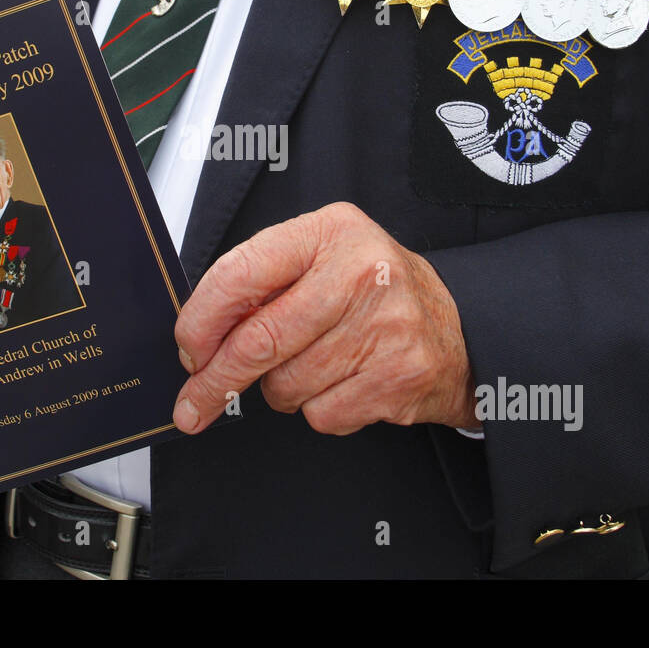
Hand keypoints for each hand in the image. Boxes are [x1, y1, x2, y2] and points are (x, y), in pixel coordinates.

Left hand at [172, 202, 477, 435]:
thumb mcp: (323, 259)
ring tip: (317, 365)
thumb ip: (264, 283)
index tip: (187, 351)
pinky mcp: (399, 378)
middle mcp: (360, 273)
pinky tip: (347, 383)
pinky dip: (321, 410)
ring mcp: (385, 327)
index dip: (201, 320)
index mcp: (330, 232)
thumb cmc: (375, 293)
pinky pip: (321, 415)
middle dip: (216, 379)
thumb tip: (200, 337)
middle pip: (259, 340)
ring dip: (283, 390)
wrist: (460, 328)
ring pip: (286, 385)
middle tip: (194, 403)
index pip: (241, 273)